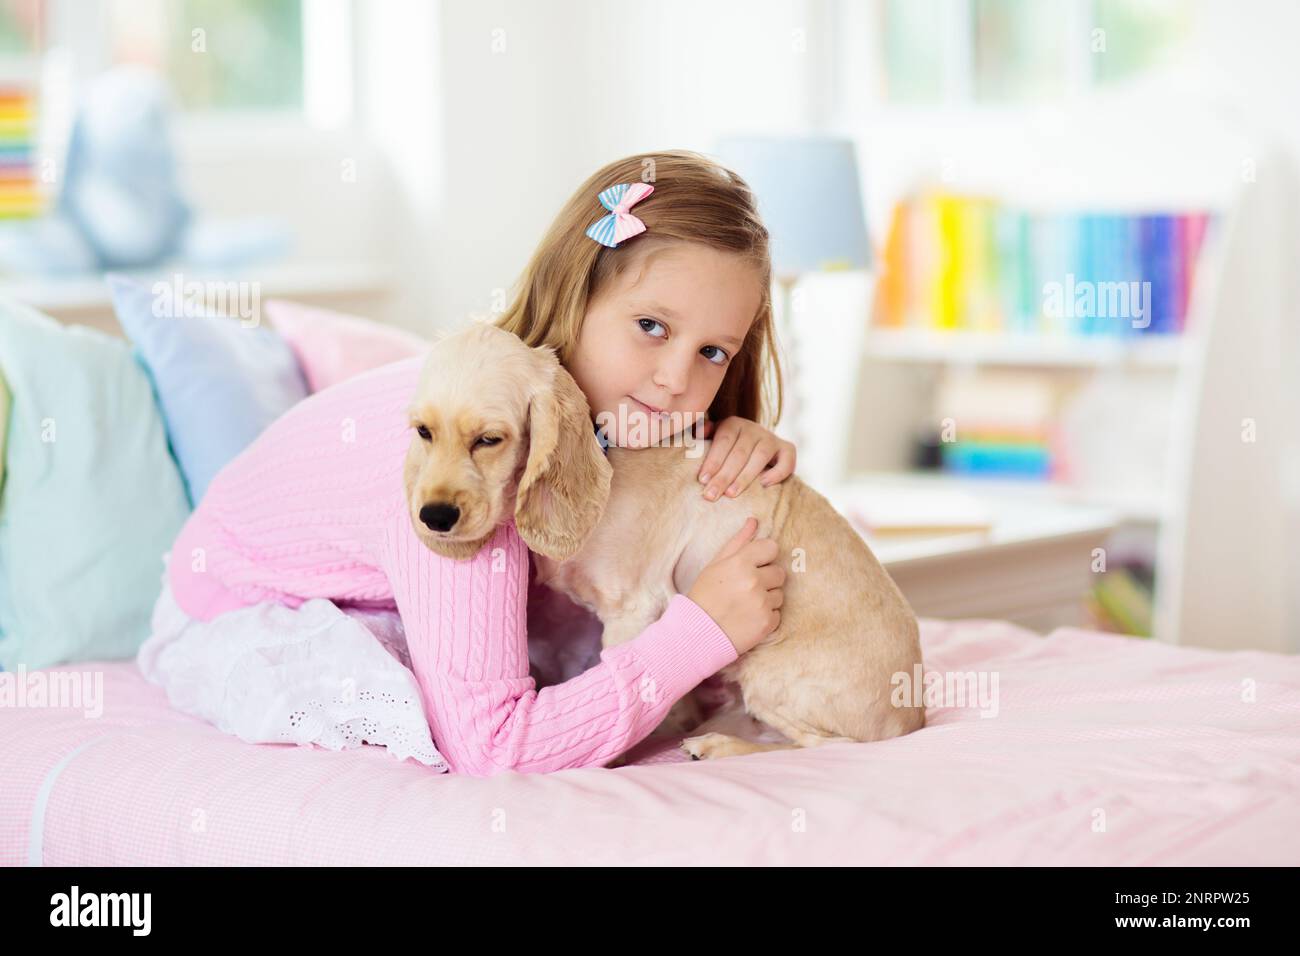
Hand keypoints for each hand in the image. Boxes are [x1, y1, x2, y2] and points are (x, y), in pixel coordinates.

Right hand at [686, 516, 784, 654]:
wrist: (696, 634)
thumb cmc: (704, 596)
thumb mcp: (715, 565)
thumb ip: (737, 542)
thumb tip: (754, 521)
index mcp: (740, 563)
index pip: (772, 547)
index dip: (764, 557)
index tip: (754, 565)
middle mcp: (754, 581)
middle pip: (779, 572)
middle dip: (766, 579)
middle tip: (746, 588)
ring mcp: (762, 603)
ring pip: (779, 594)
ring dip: (766, 598)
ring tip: (745, 605)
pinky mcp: (767, 623)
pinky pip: (777, 614)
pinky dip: (766, 616)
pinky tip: (748, 618)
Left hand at [696, 416, 795, 500]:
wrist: (757, 446)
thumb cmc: (728, 448)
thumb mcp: (714, 438)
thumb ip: (705, 434)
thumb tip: (698, 433)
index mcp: (733, 424)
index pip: (723, 442)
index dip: (713, 461)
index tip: (702, 480)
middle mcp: (754, 428)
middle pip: (739, 453)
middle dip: (724, 476)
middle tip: (711, 495)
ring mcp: (771, 438)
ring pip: (760, 457)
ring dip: (745, 477)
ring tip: (731, 494)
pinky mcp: (788, 448)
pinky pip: (786, 461)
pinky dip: (777, 473)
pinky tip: (764, 485)